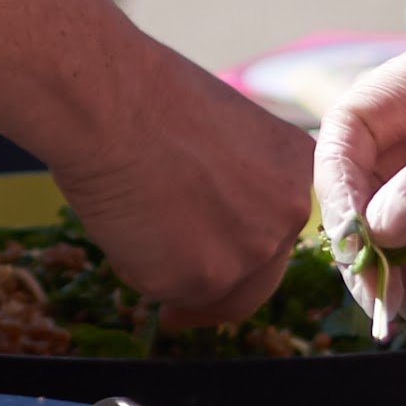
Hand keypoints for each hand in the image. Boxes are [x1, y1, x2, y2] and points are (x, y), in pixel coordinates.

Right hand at [48, 62, 315, 331]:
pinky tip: (123, 226)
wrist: (109, 101)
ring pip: (210, 293)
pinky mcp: (204, 278)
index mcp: (297, 173)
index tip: (214, 274)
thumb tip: (213, 221)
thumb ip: (237, 184)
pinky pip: (168, 291)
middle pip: (256, 280)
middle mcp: (288, 216)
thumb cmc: (148, 98)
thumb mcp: (223, 134)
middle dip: (215, 292)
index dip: (243, 262)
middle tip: (176, 307)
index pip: (279, 238)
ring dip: (173, 279)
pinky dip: (140, 271)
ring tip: (132, 231)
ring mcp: (249, 251)